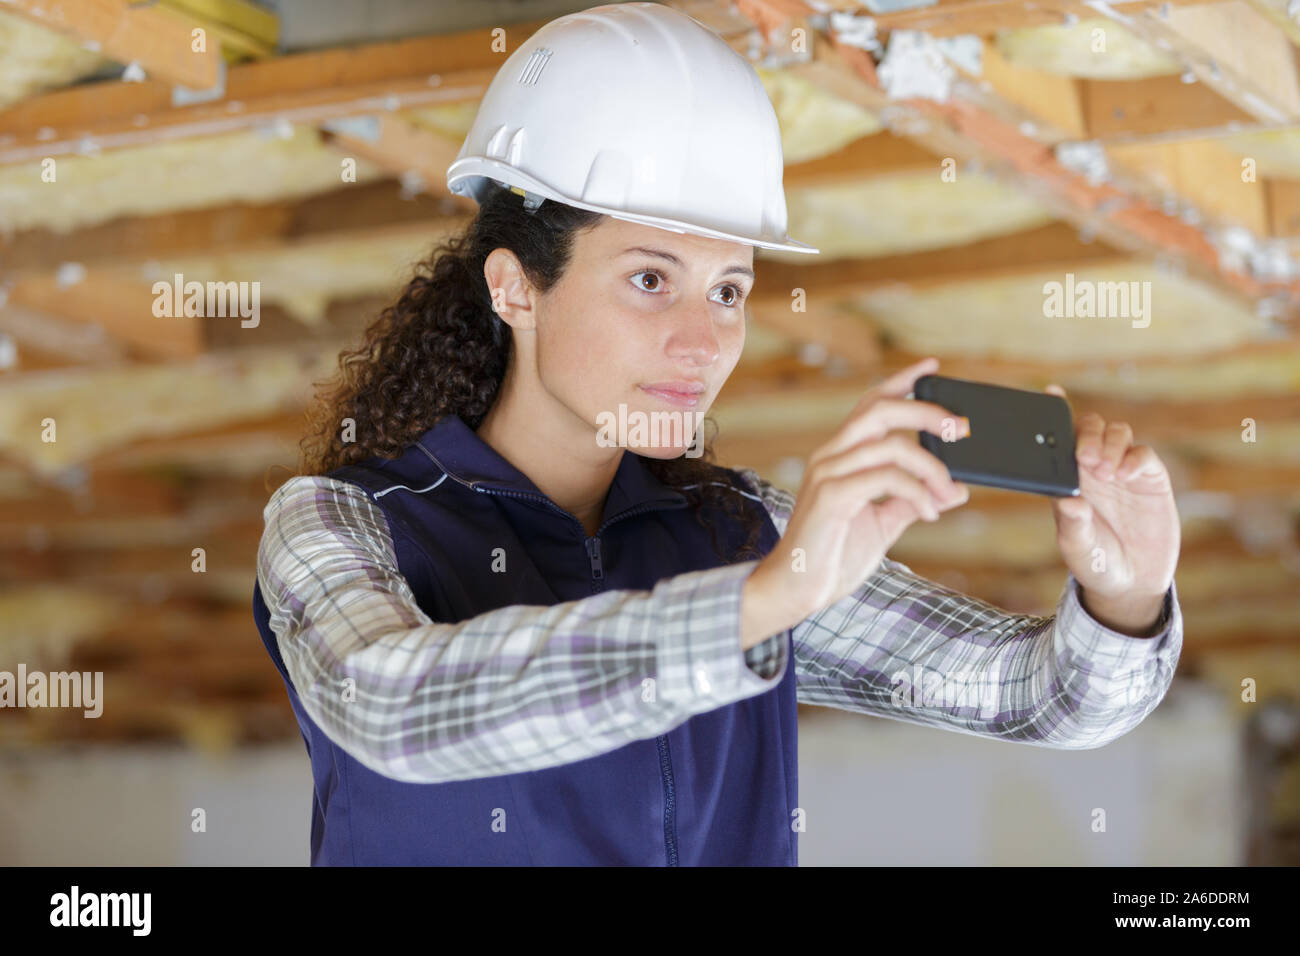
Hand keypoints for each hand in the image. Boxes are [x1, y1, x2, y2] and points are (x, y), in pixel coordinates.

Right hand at [742, 357, 969, 647]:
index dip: (902, 382)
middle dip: (927, 412)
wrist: (796, 590)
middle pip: (881, 410)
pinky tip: (930, 512)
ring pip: (891, 445)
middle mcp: (831, 456)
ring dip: (932, 467)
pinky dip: (917, 493)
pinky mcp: (831, 497)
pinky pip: (885, 479)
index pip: (871, 404)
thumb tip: (956, 489)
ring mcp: (828, 474)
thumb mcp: (883, 524)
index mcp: (840, 456)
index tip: (933, 368)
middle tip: (962, 429)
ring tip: (948, 491)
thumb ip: (913, 502)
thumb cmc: (833, 556)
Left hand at [1044, 384, 1179, 631]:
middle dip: (1086, 433)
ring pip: (1116, 433)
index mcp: (1068, 479)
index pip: (1059, 440)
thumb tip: (1067, 501)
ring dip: (1108, 444)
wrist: (1134, 583)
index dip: (1055, 415)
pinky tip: (1125, 475)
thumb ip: (1073, 525)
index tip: (1049, 394)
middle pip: (1089, 428)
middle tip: (1085, 458)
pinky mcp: (1149, 479)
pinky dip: (1134, 458)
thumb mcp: (1078, 548)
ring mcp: (1122, 471)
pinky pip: (1143, 455)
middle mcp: (1093, 470)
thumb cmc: (1096, 563)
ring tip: (1106, 472)